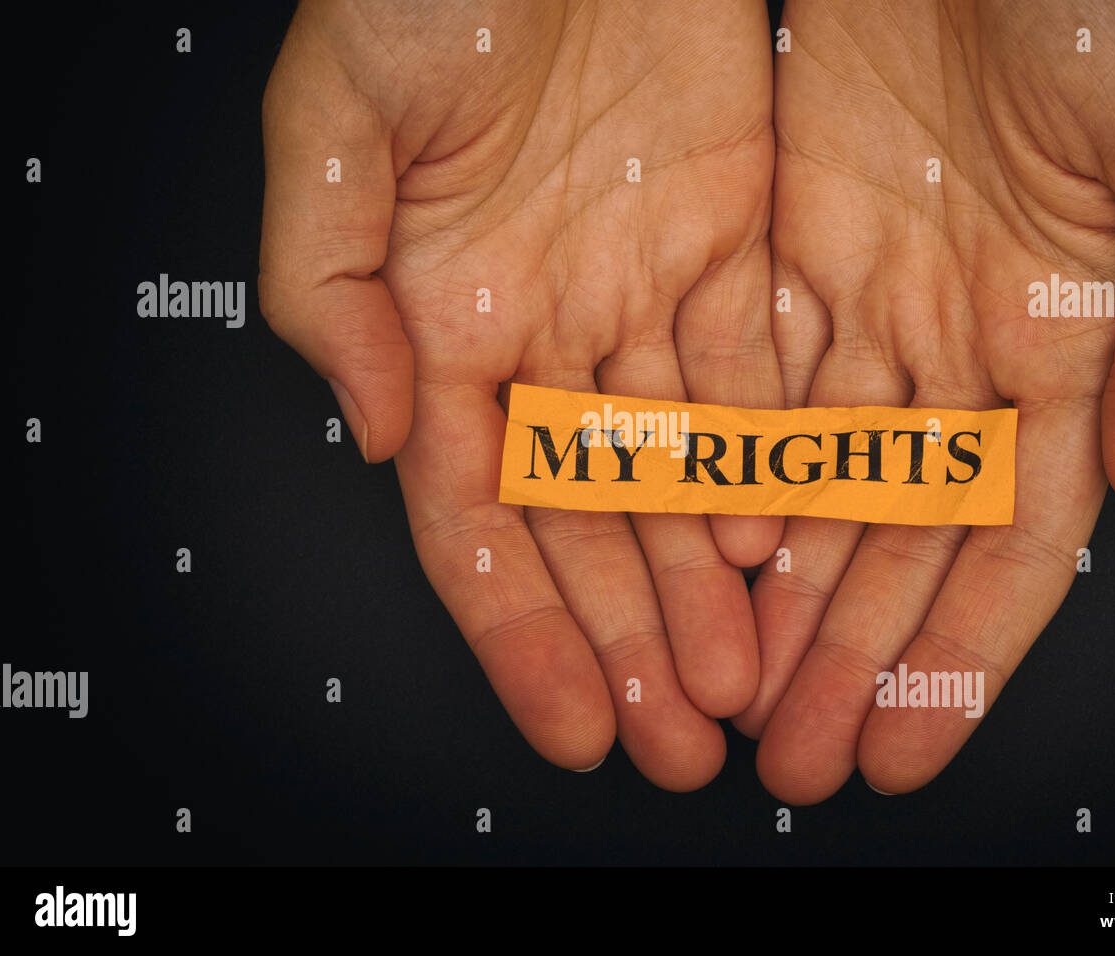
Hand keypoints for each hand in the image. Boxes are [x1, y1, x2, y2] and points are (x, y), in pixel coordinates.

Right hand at [258, 0, 784, 787]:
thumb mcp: (335, 123)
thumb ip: (330, 294)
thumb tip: (373, 438)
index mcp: (440, 325)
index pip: (480, 519)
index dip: (523, 631)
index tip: (573, 725)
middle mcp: (540, 333)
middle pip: (590, 524)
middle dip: (632, 639)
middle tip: (682, 742)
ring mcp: (634, 296)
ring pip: (679, 476)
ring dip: (708, 586)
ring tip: (743, 683)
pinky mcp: (722, 247)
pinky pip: (752, 382)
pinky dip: (769, 471)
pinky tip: (785, 551)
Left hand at [737, 0, 1114, 800]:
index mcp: (1055, 347)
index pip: (1004, 545)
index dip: (957, 660)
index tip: (902, 752)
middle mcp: (952, 351)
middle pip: (891, 544)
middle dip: (845, 659)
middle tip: (794, 760)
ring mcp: (864, 310)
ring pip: (810, 490)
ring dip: (775, 599)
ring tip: (734, 694)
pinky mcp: (781, 259)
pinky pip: (745, 394)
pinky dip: (721, 481)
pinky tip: (695, 563)